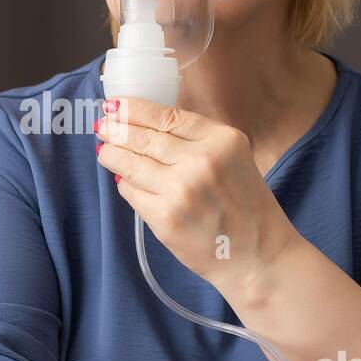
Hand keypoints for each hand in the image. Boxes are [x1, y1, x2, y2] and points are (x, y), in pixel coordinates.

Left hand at [95, 96, 298, 302]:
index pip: (166, 115)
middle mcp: (202, 161)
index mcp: (222, 140)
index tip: (115, 105)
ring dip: (112, 154)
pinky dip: (125, 184)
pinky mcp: (165, 218)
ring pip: (130, 163)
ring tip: (105, 150)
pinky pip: (131, 192)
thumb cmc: (244, 206)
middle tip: (103, 126)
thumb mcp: (233, 158)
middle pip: (143, 137)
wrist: (257, 255)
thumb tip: (147, 121)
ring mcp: (182, 191)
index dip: (133, 109)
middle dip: (116, 129)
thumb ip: (198, 138)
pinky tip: (124, 180)